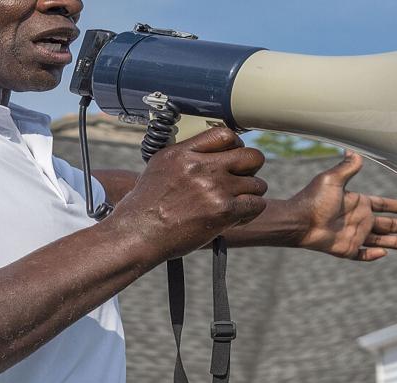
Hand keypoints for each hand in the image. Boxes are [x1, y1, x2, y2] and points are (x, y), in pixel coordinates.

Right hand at [107, 127, 268, 261]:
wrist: (138, 234)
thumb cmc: (144, 207)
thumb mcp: (159, 168)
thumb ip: (184, 158)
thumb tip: (205, 155)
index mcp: (183, 153)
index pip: (225, 134)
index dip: (236, 145)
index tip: (233, 157)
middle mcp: (201, 166)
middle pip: (251, 156)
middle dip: (251, 168)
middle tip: (242, 180)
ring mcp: (214, 188)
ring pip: (257, 183)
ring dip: (251, 194)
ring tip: (237, 204)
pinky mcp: (223, 211)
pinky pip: (256, 204)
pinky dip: (251, 212)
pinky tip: (237, 217)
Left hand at [290, 152, 396, 261]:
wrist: (299, 220)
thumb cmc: (313, 199)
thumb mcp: (332, 179)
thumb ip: (347, 167)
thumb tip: (355, 151)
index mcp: (360, 204)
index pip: (386, 207)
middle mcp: (360, 221)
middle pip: (393, 226)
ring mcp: (354, 236)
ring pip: (386, 241)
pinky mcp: (346, 250)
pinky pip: (362, 255)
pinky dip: (373, 255)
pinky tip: (384, 253)